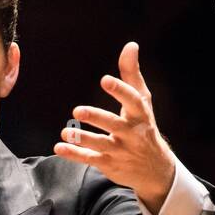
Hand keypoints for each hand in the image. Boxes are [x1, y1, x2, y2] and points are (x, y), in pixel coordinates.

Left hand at [53, 40, 176, 212]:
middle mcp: (132, 133)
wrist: (155, 168)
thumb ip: (132, 74)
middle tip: (77, 111)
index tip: (105, 80)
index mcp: (140, 114)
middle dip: (96, 118)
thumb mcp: (142, 101)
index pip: (132, 101)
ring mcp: (120, 151)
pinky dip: (75, 155)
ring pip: (101, 145)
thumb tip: (130, 45)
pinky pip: (90, 160)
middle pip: (114, 125)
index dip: (119, 90)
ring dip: (82, 139)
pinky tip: (59, 148)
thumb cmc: (144, 126)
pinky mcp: (109, 164)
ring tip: (65, 133)